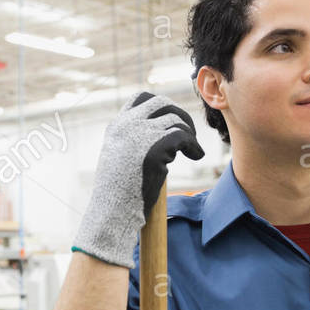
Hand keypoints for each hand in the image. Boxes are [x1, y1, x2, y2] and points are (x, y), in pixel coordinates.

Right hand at [72, 91, 204, 266]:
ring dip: (189, 134)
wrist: (113, 211)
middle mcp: (127, 125)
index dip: (162, 106)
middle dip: (180, 115)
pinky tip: (196, 155)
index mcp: (117, 127)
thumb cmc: (118, 193)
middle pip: (161, 102)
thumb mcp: (120, 158)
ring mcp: (140, 135)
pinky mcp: (154, 149)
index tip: (173, 122)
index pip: (141, 98)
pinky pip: (183, 136)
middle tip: (188, 134)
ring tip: (192, 150)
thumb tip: (163, 136)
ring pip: (176, 119)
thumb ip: (134, 141)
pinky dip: (194, 145)